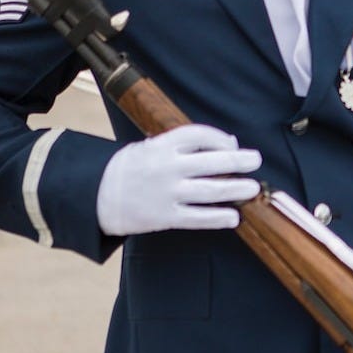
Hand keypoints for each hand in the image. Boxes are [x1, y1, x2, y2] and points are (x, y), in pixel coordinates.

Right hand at [96, 124, 262, 236]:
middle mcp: (167, 168)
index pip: (200, 135)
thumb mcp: (154, 145)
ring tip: (252, 189)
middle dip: (238, 160)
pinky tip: (234, 218)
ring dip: (235, 190)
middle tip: (255, 160)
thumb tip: (229, 145)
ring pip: (209, 190)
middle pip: (211, 162)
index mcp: (163, 145)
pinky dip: (218, 218)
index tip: (233, 144)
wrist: (96, 194)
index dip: (221, 138)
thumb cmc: (134, 167)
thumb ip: (187, 144)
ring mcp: (166, 193)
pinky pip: (197, 218)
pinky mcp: (164, 217)